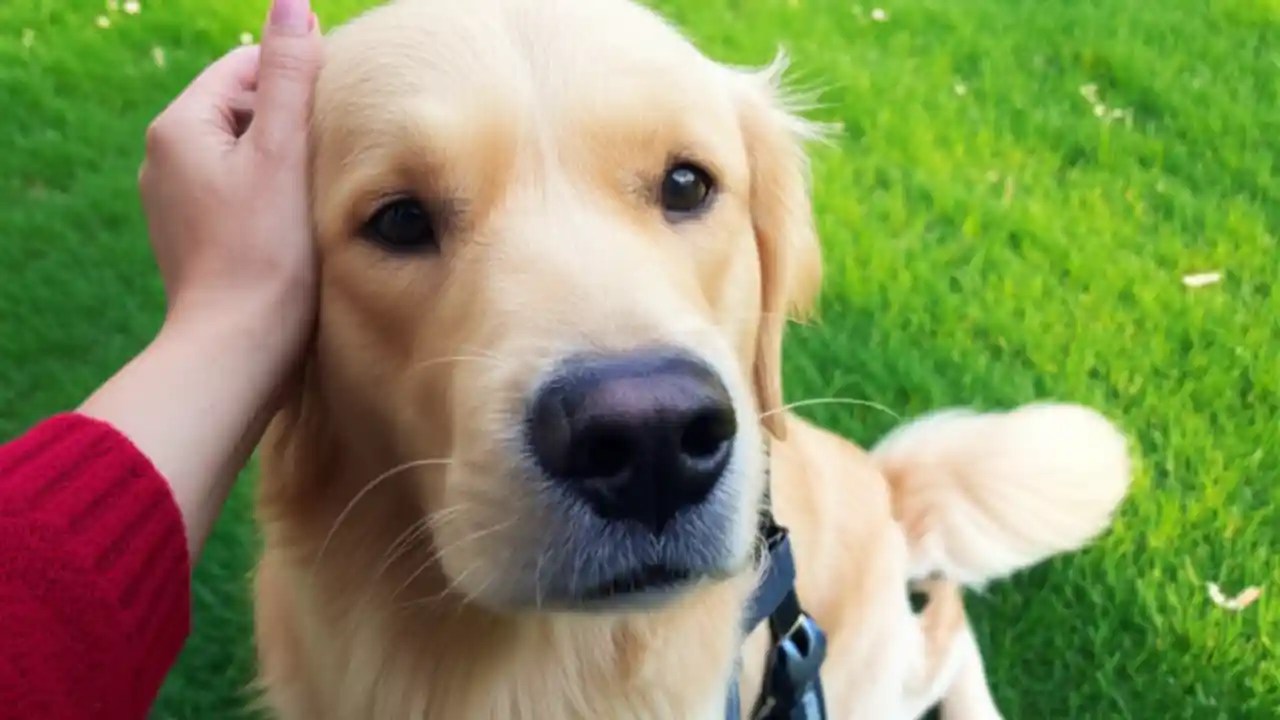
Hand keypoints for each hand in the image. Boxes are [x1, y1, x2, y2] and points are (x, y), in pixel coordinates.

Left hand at [140, 0, 321, 379]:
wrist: (237, 352)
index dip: (299, 78)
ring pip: (245, 155)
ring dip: (287, 163)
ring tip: (324, 192)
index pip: (245, 67)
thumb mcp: (283, 153)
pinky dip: (273, 198)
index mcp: (179, 127)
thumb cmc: (265, 256)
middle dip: (293, 123)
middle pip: (244, 110)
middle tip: (340, 155)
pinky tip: (303, 224)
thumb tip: (293, 4)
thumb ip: (289, 75)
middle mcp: (165, 159)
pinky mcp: (196, 238)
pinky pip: (240, 194)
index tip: (344, 109)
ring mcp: (177, 202)